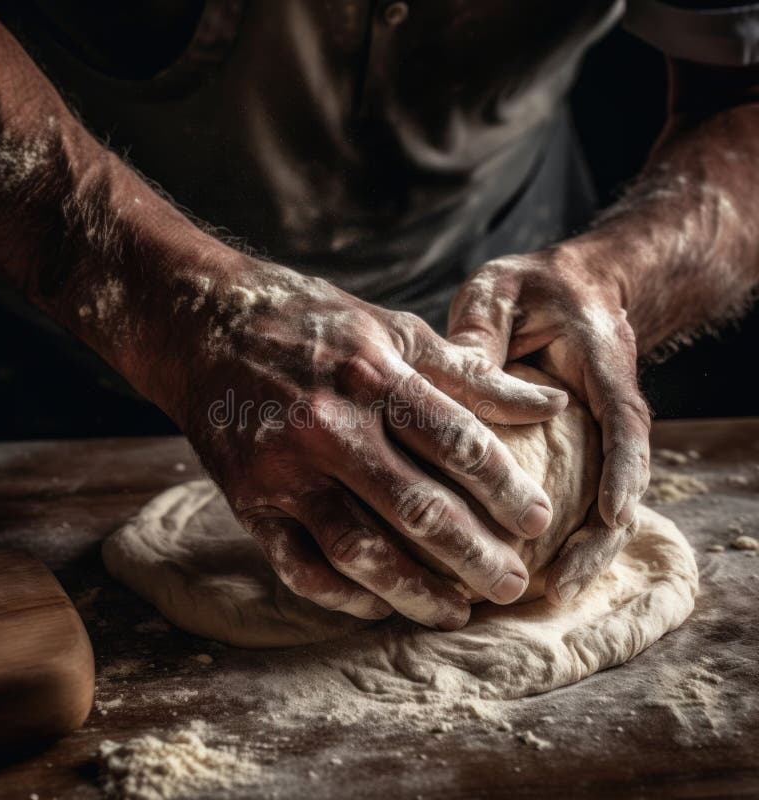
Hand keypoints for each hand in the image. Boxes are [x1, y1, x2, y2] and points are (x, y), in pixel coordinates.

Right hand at [154, 254, 568, 628]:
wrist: (202, 324)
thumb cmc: (308, 322)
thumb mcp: (391, 329)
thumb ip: (469, 372)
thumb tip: (549, 403)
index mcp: (372, 375)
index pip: (457, 443)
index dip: (506, 488)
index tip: (539, 520)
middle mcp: (329, 426)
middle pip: (418, 508)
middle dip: (476, 556)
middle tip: (513, 585)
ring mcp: (284, 469)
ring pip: (359, 551)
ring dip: (416, 591)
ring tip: (457, 612)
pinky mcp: (248, 500)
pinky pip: (298, 565)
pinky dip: (342, 595)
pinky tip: (378, 605)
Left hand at [447, 247, 650, 604]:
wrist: (571, 289)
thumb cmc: (534, 288)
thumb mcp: (499, 293)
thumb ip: (480, 332)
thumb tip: (453, 378)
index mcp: (599, 363)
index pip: (623, 418)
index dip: (622, 467)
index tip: (611, 512)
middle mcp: (608, 403)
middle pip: (624, 476)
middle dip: (601, 534)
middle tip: (563, 583)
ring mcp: (597, 429)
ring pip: (609, 496)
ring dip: (588, 546)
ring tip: (553, 592)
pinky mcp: (580, 444)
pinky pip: (586, 492)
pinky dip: (573, 532)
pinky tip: (543, 569)